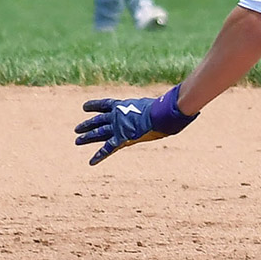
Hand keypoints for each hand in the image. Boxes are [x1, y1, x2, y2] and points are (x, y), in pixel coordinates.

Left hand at [74, 85, 197, 165]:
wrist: (163, 113)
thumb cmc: (166, 106)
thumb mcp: (160, 102)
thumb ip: (164, 102)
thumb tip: (183, 96)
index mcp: (124, 105)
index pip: (105, 104)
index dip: (94, 105)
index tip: (84, 107)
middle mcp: (117, 115)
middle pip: (98, 120)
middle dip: (88, 125)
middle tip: (77, 129)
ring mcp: (118, 126)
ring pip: (98, 132)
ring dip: (87, 137)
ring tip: (77, 141)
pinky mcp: (122, 137)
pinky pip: (108, 148)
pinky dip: (99, 156)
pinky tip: (91, 163)